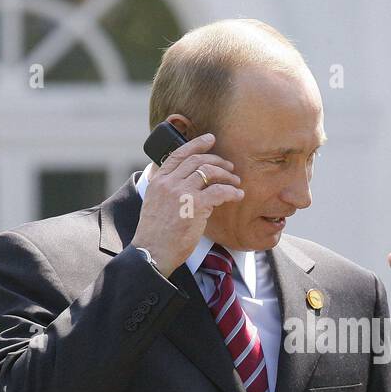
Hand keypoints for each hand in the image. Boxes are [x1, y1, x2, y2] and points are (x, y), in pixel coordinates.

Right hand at [132, 125, 243, 275]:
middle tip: (230, 167)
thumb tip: (191, 184)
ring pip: (210, 172)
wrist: (152, 252)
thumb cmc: (157, 235)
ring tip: (236, 183)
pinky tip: (238, 196)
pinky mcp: (195, 205)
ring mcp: (181, 192)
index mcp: (158, 181)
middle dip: (218, 160)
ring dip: (227, 175)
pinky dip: (232, 192)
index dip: (196, 144)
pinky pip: (220, 191)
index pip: (179, 154)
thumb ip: (169, 191)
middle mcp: (169, 183)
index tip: (210, 139)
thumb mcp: (156, 205)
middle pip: (198, 160)